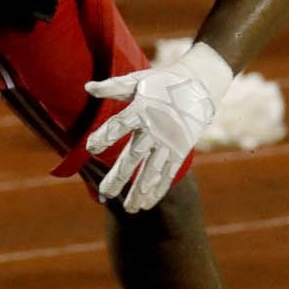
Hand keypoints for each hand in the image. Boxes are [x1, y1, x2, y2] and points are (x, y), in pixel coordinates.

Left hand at [84, 42, 233, 213]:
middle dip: (119, 175)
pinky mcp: (180, 150)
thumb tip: (87, 87)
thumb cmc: (164, 82)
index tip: (91, 148)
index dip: (104, 136)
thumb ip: (113, 87)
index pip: (118, 125)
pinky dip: (158, 189)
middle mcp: (154, 129)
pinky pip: (168, 173)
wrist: (200, 84)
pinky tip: (147, 204)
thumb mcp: (138, 80)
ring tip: (129, 208)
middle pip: (134, 156)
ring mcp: (169, 142)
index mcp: (141, 109)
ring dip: (140, 190)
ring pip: (153, 171)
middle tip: (106, 193)